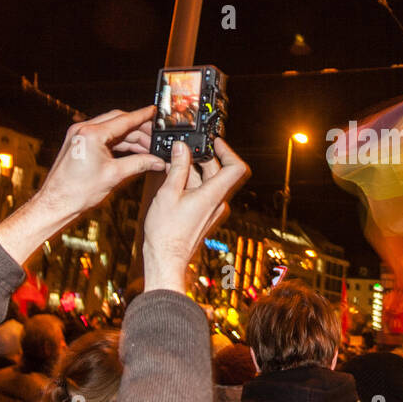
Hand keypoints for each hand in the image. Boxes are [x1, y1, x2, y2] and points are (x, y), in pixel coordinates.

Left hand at [0, 106, 164, 265]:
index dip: (143, 116)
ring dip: (130, 137)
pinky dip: (118, 143)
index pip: (124, 120)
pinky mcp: (78, 143)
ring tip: (147, 148)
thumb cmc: (77, 191)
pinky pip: (103, 137)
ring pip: (112, 130)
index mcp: (91, 134)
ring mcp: (79, 135)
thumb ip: (139, 164)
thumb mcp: (114, 175)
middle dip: (139, 129)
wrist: (57, 203)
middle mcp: (83, 130)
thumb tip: (157, 161)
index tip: (154, 111)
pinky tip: (132, 151)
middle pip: (119, 121)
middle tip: (155, 137)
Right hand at [143, 138, 249, 293]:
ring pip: (210, 181)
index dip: (228, 151)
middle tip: (183, 150)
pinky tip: (174, 180)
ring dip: (194, 171)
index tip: (213, 142)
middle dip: (202, 158)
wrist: (166, 259)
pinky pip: (204, 192)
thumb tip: (181, 148)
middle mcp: (218, 202)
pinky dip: (192, 183)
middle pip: (219, 172)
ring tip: (173, 165)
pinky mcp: (206, 215)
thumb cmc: (166, 233)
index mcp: (214, 195)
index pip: (236, 168)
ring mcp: (213, 210)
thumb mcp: (168, 193)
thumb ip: (178, 168)